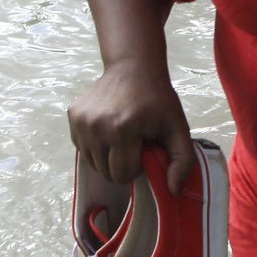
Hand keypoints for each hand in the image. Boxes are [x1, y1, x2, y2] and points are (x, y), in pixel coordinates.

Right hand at [68, 56, 193, 226]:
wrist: (134, 66)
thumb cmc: (158, 100)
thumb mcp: (178, 128)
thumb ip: (182, 160)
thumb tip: (172, 190)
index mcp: (123, 129)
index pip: (123, 174)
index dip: (137, 166)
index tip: (145, 148)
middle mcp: (97, 126)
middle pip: (106, 171)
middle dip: (122, 164)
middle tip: (134, 143)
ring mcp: (81, 121)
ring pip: (92, 162)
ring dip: (108, 156)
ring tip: (122, 136)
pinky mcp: (73, 116)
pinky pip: (83, 148)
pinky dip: (96, 145)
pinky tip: (108, 129)